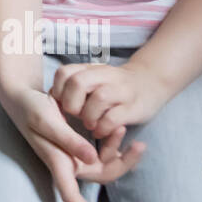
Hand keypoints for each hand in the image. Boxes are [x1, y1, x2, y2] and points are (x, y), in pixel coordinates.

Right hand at [1, 84, 145, 201]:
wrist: (26, 97)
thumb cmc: (31, 109)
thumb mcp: (47, 121)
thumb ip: (69, 140)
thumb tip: (92, 158)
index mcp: (58, 162)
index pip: (70, 194)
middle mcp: (70, 163)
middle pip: (103, 174)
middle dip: (124, 163)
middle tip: (139, 146)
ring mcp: (77, 155)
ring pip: (106, 161)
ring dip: (118, 148)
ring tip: (122, 127)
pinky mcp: (82, 144)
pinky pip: (104, 148)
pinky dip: (112, 140)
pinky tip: (118, 126)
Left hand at [50, 59, 168, 139]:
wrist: (150, 82)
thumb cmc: (113, 86)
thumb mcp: (93, 78)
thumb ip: (75, 84)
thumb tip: (51, 99)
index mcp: (91, 69)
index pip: (64, 72)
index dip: (58, 90)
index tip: (62, 104)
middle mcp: (105, 76)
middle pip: (78, 83)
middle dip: (72, 103)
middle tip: (75, 115)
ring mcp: (121, 90)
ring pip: (99, 98)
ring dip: (89, 116)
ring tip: (89, 125)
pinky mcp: (134, 107)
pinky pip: (115, 117)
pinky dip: (104, 128)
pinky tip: (101, 131)